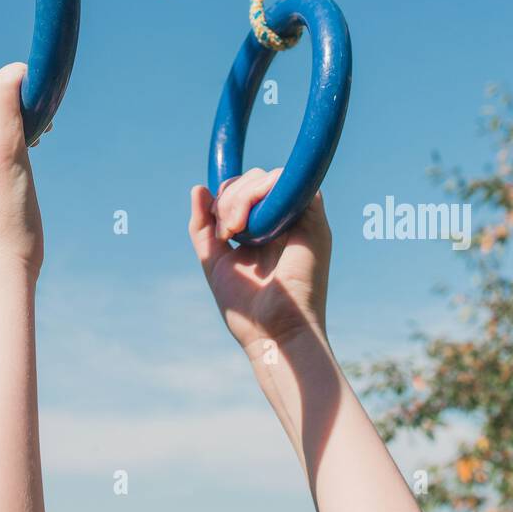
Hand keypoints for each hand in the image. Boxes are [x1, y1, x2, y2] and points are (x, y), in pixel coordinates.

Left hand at [188, 168, 331, 357]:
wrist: (272, 333)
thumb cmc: (246, 307)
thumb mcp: (214, 260)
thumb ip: (203, 226)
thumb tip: (198, 188)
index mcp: (266, 230)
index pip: (246, 189)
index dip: (226, 194)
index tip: (214, 221)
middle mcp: (285, 221)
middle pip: (255, 179)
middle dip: (229, 198)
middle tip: (226, 234)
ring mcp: (301, 220)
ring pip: (270, 177)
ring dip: (241, 197)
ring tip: (233, 232)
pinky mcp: (314, 222)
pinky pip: (292, 183)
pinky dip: (263, 192)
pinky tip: (248, 226)